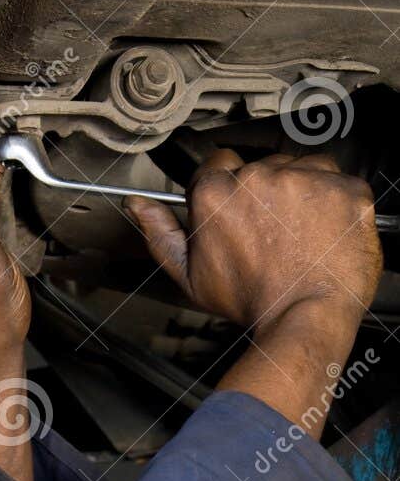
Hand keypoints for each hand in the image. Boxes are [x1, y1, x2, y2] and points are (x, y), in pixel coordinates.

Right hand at [126, 149, 381, 336]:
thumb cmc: (250, 301)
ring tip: (301, 233)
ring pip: (302, 169)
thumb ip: (160, 233)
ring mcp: (305, 177)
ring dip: (302, 193)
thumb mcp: (190, 275)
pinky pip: (339, 180)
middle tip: (274, 232)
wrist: (307, 315)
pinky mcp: (343, 186)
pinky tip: (325, 231)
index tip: (241, 212)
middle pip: (263, 166)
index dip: (230, 190)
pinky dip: (335, 202)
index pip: (220, 165)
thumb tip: (137, 204)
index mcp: (217, 192)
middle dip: (268, 193)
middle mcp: (259, 175)